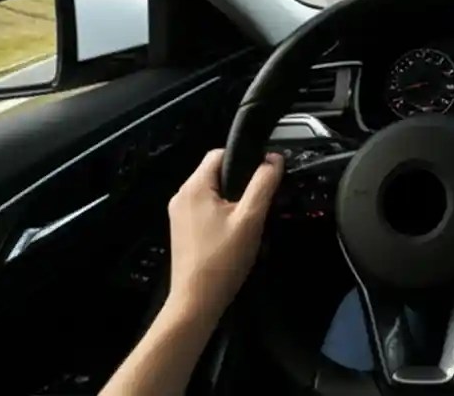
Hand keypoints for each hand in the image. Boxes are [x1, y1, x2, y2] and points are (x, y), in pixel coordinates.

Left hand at [165, 149, 282, 320]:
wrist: (196, 301)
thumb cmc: (223, 259)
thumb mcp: (250, 218)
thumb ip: (264, 184)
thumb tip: (274, 158)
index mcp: (193, 187)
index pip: (220, 153)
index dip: (245, 158)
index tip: (265, 176)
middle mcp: (181, 196)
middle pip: (216, 173)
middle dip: (241, 183)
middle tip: (261, 203)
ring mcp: (178, 215)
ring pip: (213, 193)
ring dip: (234, 201)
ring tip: (251, 221)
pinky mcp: (182, 230)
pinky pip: (206, 210)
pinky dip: (223, 215)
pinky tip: (236, 234)